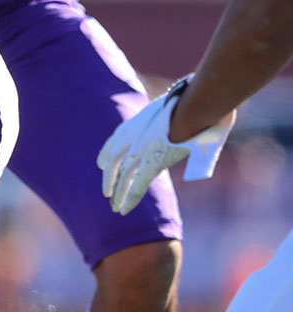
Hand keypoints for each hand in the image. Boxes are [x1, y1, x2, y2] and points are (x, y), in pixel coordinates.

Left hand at [97, 79, 235, 213]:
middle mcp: (134, 137)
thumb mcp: (181, 106)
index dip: (108, 154)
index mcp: (138, 121)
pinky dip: (129, 198)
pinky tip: (122, 210)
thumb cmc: (197, 101)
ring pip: (123, 176)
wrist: (196, 103)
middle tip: (107, 192)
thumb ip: (183, 115)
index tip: (102, 165)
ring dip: (117, 192)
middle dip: (110, 178)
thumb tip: (208, 119)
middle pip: (115, 161)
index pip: (116, 141)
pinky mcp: (153, 162)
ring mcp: (142, 150)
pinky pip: (138, 185)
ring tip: (113, 206)